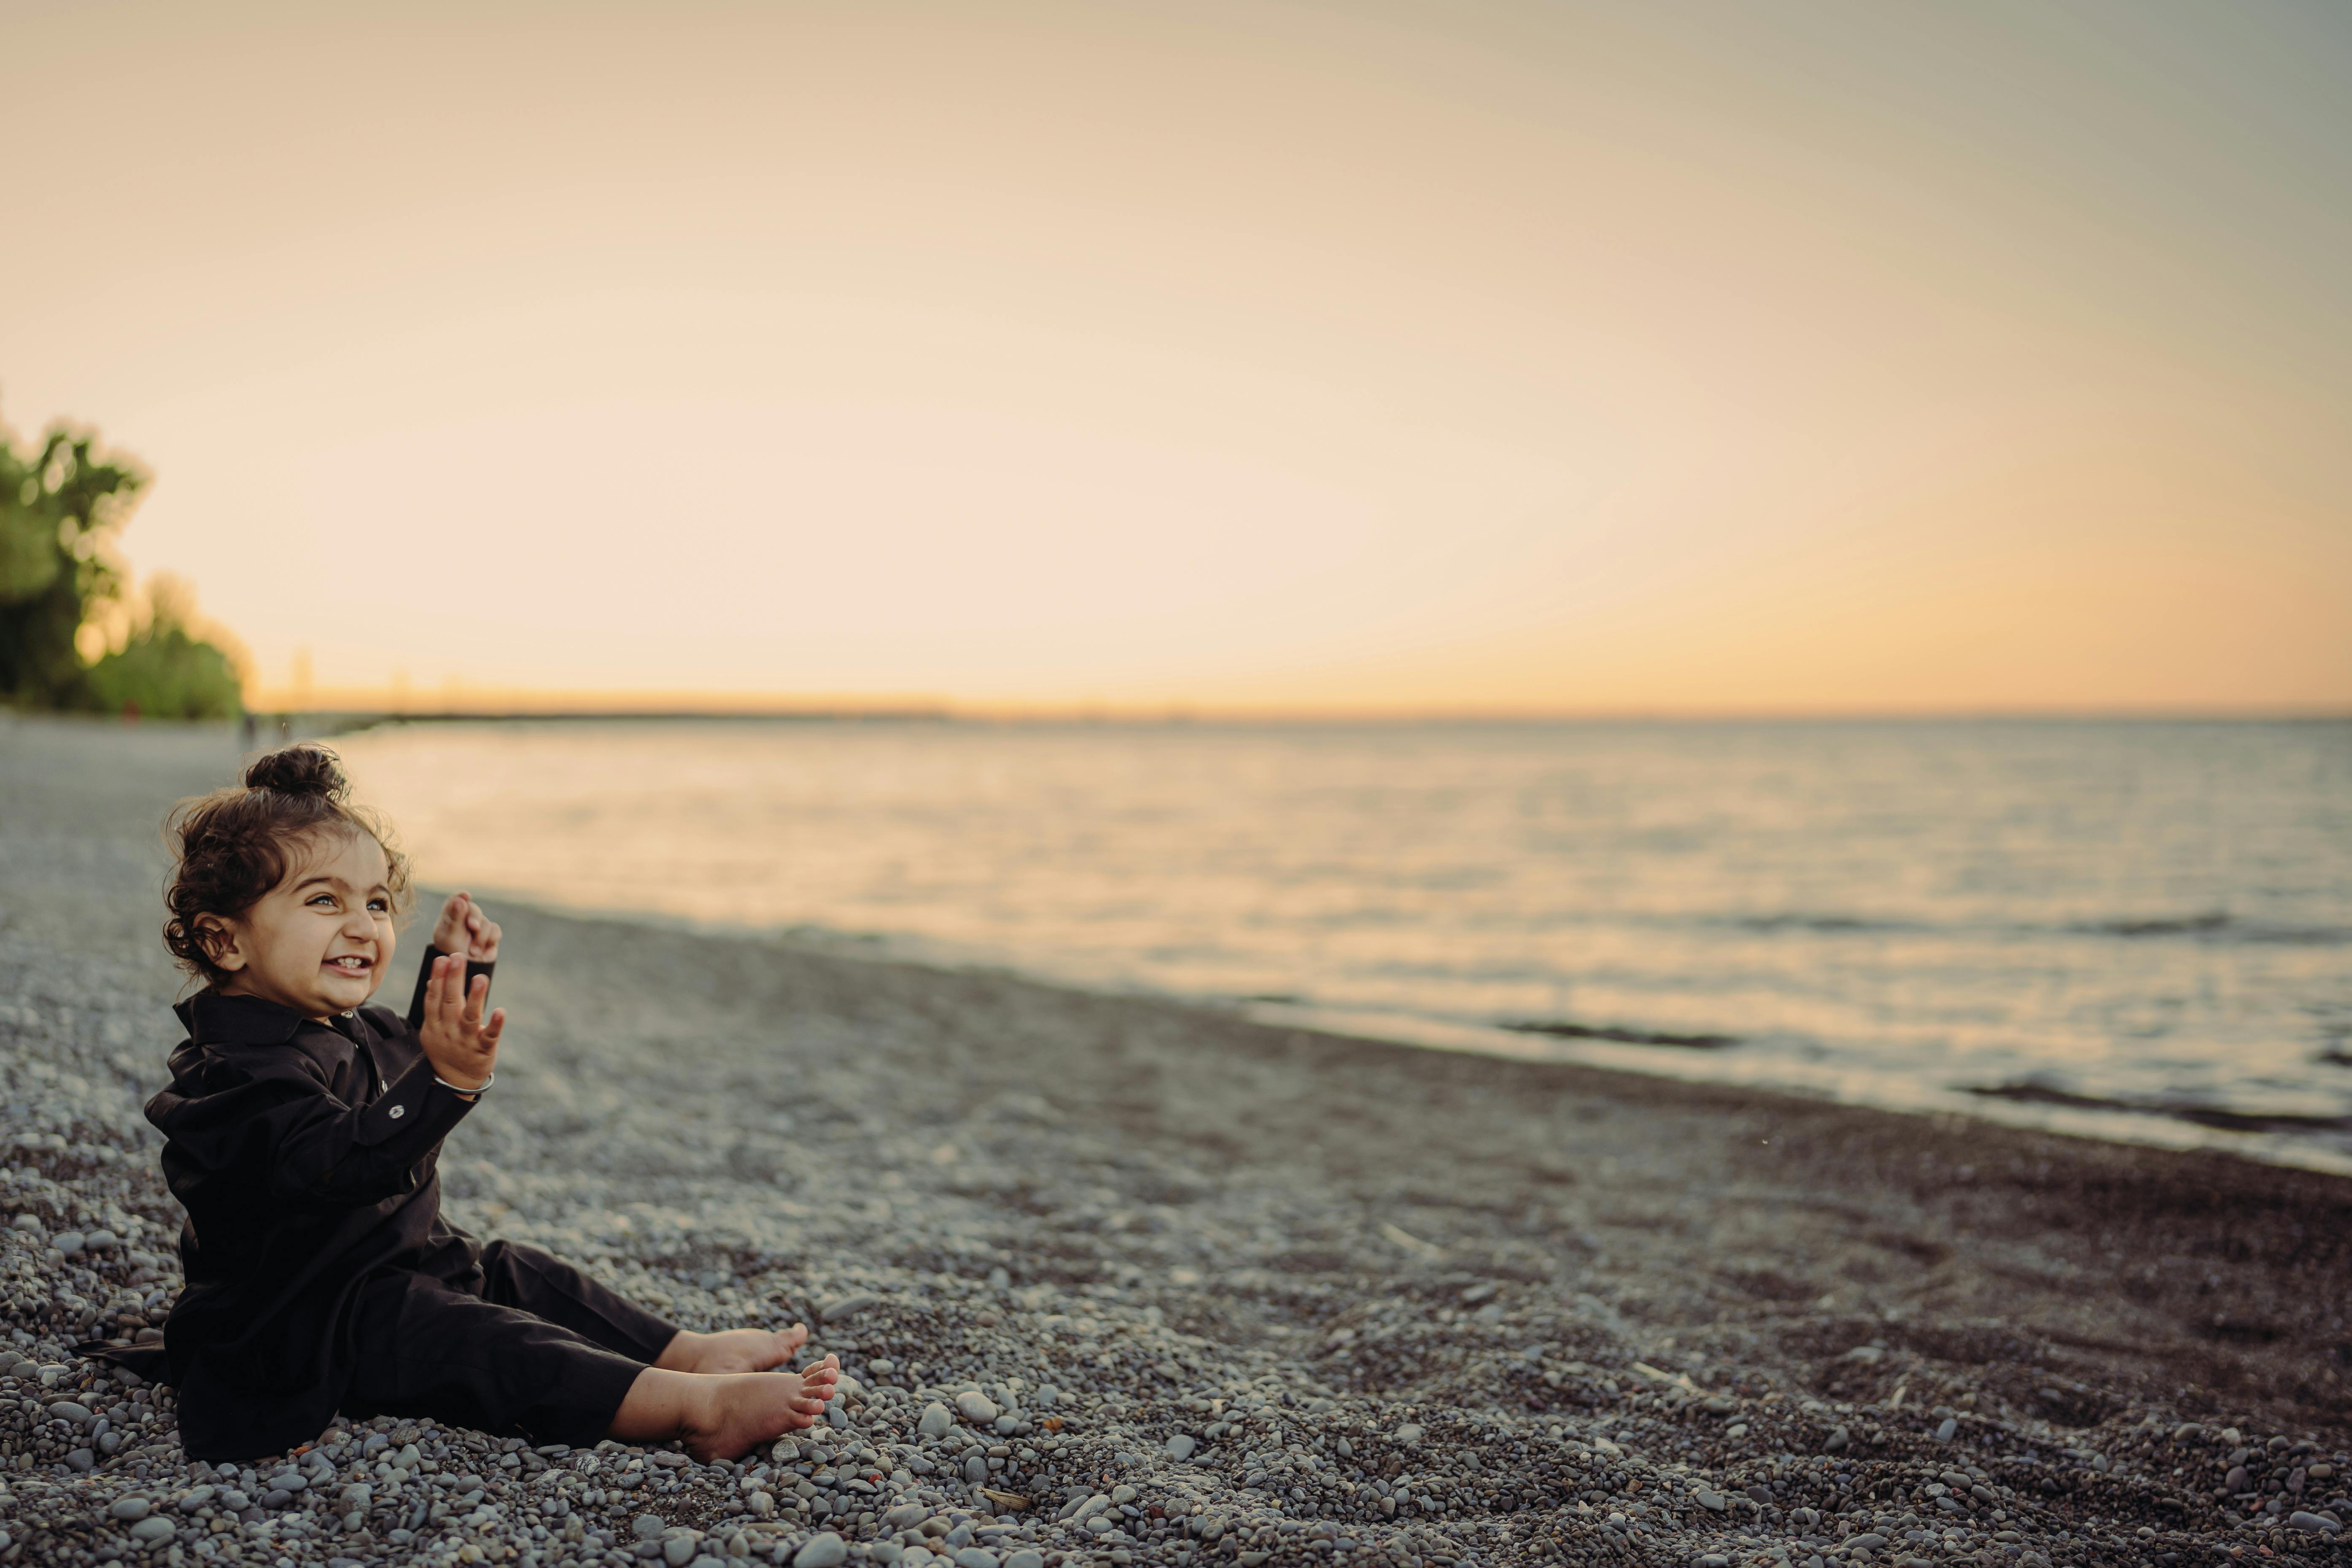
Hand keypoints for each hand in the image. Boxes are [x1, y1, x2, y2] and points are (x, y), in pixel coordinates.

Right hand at [418, 951, 504, 1092]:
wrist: (454, 1081)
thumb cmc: (446, 1048)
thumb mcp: (434, 1029)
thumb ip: (434, 1006)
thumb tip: (432, 980)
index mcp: (435, 1025)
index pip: (434, 999)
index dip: (437, 979)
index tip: (442, 959)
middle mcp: (449, 1032)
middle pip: (450, 1003)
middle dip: (453, 979)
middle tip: (457, 957)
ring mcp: (466, 1041)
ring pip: (470, 1017)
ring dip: (475, 997)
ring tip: (480, 978)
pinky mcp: (484, 1049)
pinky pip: (490, 1036)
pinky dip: (495, 1024)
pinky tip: (501, 1011)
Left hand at [430, 892, 501, 962]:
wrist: (464, 974)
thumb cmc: (450, 955)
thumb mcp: (449, 937)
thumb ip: (455, 918)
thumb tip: (461, 899)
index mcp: (450, 917)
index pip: (455, 900)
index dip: (461, 896)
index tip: (465, 896)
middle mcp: (464, 920)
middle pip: (474, 909)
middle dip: (475, 918)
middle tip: (473, 927)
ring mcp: (478, 927)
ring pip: (486, 922)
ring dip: (481, 937)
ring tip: (473, 952)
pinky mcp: (490, 936)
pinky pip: (496, 931)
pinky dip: (491, 940)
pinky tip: (484, 953)